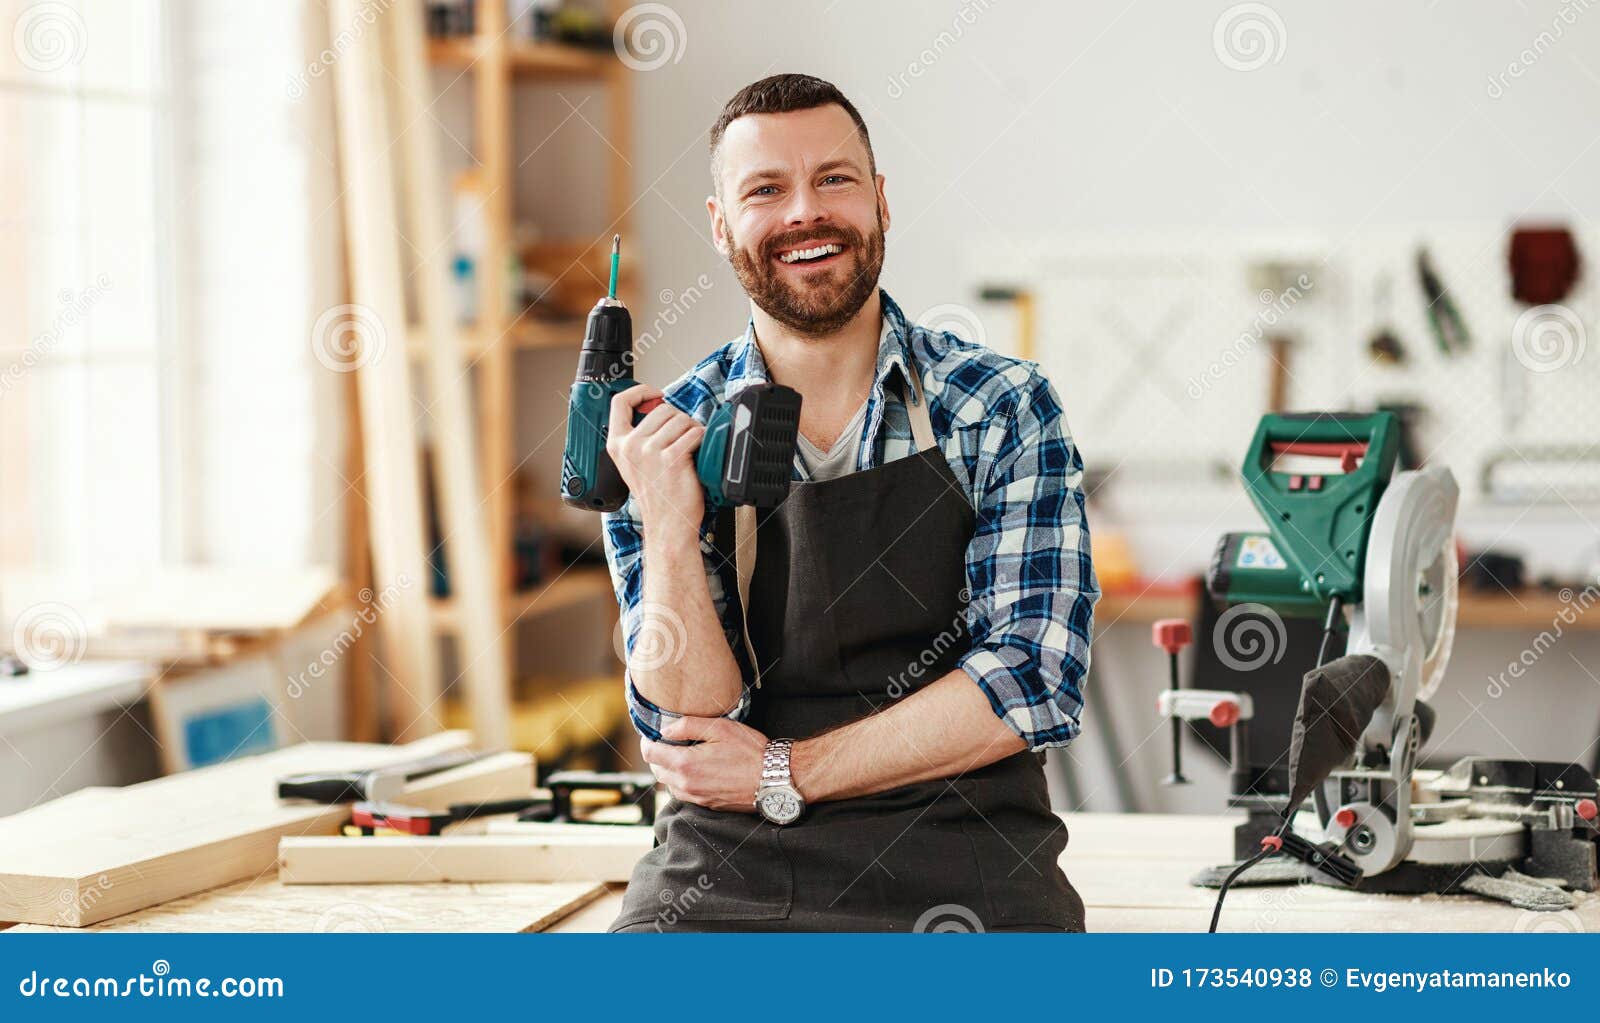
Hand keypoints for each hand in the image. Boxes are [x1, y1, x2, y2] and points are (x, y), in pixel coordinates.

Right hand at [607, 385, 704, 539]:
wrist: (668, 525)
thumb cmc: (658, 495)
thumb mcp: (635, 463)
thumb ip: (639, 435)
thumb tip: (659, 405)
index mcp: (617, 445)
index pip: (620, 401)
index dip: (640, 391)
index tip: (656, 394)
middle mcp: (631, 446)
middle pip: (662, 408)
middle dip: (678, 419)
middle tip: (681, 440)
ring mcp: (650, 452)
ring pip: (681, 419)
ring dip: (691, 430)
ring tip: (688, 450)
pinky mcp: (672, 458)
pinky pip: (694, 432)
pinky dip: (701, 440)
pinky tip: (696, 455)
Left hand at [640, 716, 766, 812]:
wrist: (775, 779)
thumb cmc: (751, 751)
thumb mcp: (720, 728)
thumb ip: (688, 726)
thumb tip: (665, 730)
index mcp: (686, 765)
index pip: (651, 754)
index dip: (648, 741)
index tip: (652, 734)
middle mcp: (687, 785)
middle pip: (657, 770)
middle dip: (658, 755)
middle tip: (668, 742)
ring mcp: (697, 798)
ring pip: (670, 784)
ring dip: (670, 770)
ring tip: (683, 756)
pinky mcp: (708, 805)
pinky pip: (685, 794)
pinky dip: (684, 782)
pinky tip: (698, 770)